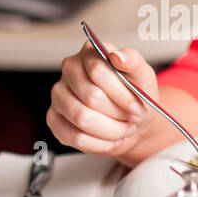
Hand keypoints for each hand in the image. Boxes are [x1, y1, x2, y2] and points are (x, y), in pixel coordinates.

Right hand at [47, 39, 157, 157]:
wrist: (132, 120)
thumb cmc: (136, 96)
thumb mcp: (143, 77)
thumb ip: (133, 61)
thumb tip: (118, 56)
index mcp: (90, 52)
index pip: (98, 70)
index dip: (121, 94)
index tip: (137, 106)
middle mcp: (70, 69)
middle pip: (91, 96)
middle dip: (118, 113)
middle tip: (132, 118)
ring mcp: (58, 94)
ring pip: (82, 118)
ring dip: (110, 130)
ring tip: (124, 129)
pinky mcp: (54, 118)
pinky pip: (75, 137)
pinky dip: (99, 144)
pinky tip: (111, 139)